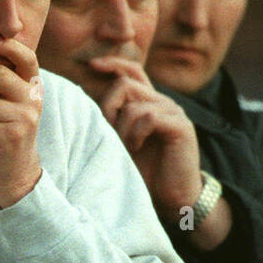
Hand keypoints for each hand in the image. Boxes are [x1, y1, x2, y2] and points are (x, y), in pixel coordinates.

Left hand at [89, 55, 231, 247]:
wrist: (173, 198)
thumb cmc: (145, 173)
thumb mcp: (121, 144)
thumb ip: (111, 123)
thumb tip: (81, 105)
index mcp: (149, 103)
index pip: (132, 71)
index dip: (113, 64)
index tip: (92, 65)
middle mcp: (163, 102)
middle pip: (126, 85)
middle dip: (108, 108)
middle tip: (109, 135)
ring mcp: (174, 112)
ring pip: (134, 105)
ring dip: (122, 130)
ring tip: (125, 150)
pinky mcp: (181, 126)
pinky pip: (149, 117)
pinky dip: (136, 134)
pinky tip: (136, 149)